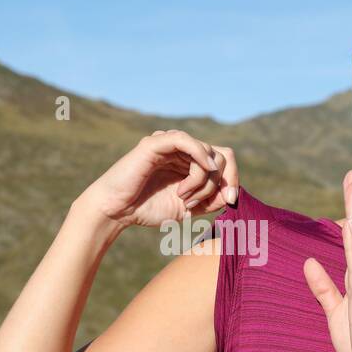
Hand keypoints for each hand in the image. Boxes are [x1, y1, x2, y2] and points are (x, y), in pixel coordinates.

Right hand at [81, 129, 239, 231]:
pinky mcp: (156, 143)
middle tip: (195, 202)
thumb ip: (211, 201)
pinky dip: (200, 155)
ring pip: (207, 152)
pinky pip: (186, 140)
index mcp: (190, 163)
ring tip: (182, 197)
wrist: (117, 211)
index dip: (233, 179)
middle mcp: (182, 151)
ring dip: (202, 180)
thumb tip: (234, 194)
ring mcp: (170, 145)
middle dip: (217, 183)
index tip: (231, 200)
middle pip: (221, 155)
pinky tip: (201, 169)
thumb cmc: (147, 209)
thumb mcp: (188, 209)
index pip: (225, 161)